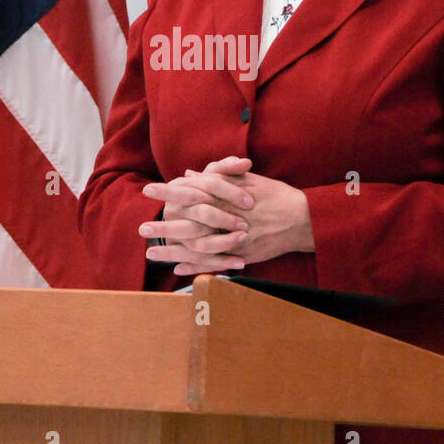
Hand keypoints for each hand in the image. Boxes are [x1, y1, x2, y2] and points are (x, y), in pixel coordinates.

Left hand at [141, 156, 313, 276]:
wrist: (303, 219)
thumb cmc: (276, 195)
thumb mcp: (247, 179)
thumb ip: (217, 177)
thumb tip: (190, 174)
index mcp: (226, 196)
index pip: (190, 192)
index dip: (168, 192)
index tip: (148, 190)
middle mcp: (227, 218)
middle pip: (188, 223)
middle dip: (164, 227)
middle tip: (141, 228)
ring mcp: (234, 240)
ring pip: (197, 247)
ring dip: (173, 251)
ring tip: (151, 254)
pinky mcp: (241, 255)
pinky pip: (214, 263)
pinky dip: (195, 267)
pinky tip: (177, 269)